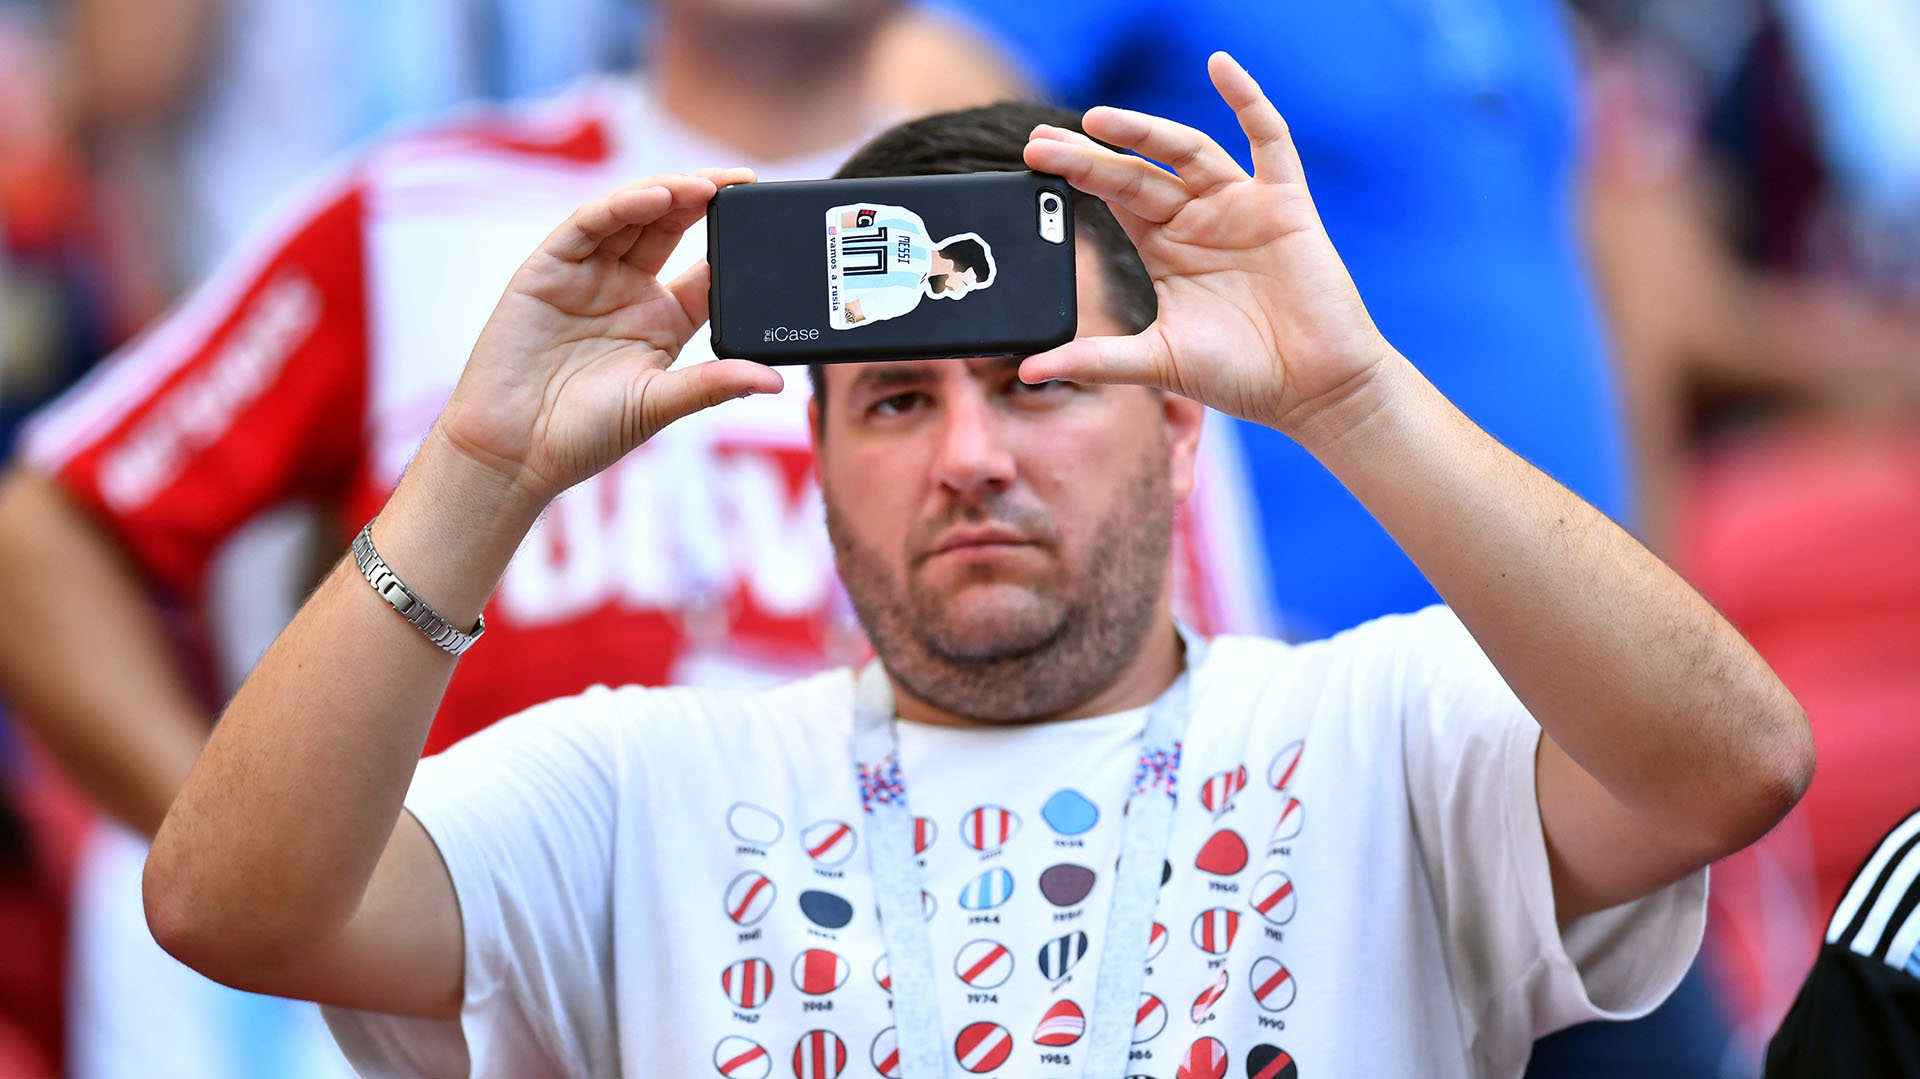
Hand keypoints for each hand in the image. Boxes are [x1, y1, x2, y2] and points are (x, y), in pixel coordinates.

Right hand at [435, 170, 782, 503]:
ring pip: (632, 216)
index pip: (707, 267)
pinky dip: (621, 206)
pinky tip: (655, 196)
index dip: (735, 241)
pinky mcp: (549, 269)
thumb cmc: (584, 434)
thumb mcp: (659, 404)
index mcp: (663, 320)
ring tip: (704, 185)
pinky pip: (588, 226)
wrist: (514, 451)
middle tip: (741, 182)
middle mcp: (627, 289)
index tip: (768, 218)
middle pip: (671, 228)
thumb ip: (714, 384)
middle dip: (705, 200)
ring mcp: (588, 275)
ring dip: (668, 194)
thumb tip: (775, 380)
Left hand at [1020, 53, 1394, 439]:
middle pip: (1137, 171)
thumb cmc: (1241, 376)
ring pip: (1187, 151)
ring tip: (1099, 120)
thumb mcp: (1157, 361)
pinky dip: (1249, 100)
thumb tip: (1026, 370)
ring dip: (1144, 131)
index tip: (1032, 160)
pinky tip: (1221, 67)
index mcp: (1165, 250)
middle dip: (1090, 155)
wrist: (1313, 390)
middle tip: (1042, 142)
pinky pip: (1269, 140)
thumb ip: (1095, 359)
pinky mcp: (1284, 203)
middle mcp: (1198, 220)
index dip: (1075, 176)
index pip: (1112, 199)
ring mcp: (1240, 206)